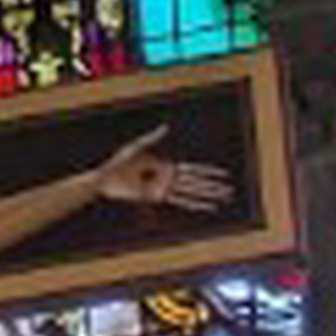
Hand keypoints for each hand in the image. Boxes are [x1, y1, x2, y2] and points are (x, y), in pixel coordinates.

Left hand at [92, 127, 233, 214]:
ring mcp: (162, 190)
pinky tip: (204, 208)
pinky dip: (192, 205)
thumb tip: (167, 127)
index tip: (222, 175)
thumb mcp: (137, 147)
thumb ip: (153, 138)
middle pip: (195, 184)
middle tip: (229, 190)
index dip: (207, 173)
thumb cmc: (118, 162)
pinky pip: (177, 202)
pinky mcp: (156, 198)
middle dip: (212, 187)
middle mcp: (166, 179)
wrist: (106, 179)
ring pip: (190, 194)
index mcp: (165, 167)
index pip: (192, 171)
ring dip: (206, 197)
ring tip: (222, 200)